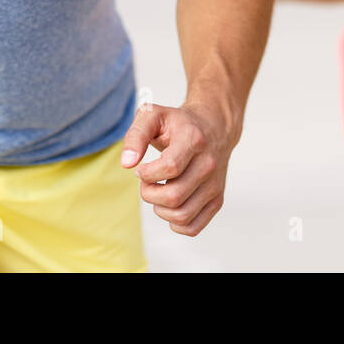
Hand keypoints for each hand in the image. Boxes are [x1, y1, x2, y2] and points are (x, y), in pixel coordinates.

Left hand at [120, 101, 235, 236]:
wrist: (214, 126)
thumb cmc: (178, 122)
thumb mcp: (153, 116)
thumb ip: (136, 135)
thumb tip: (127, 163)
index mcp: (193, 140)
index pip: (170, 168)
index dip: (147, 174)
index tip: (141, 169)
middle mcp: (208, 164)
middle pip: (174, 196)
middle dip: (149, 193)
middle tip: (146, 182)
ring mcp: (215, 184)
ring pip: (182, 215)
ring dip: (160, 210)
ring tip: (157, 192)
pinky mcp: (216, 199)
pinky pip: (193, 227)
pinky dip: (174, 224)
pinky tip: (169, 206)